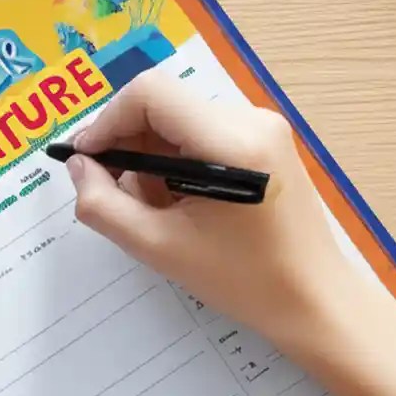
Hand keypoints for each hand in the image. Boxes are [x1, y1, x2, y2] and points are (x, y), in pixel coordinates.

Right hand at [64, 68, 358, 348]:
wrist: (317, 301)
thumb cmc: (245, 281)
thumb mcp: (160, 248)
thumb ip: (103, 205)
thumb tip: (78, 166)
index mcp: (231, 141)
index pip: (150, 93)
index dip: (107, 121)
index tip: (86, 160)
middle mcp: (250, 118)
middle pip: (162, 104)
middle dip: (128, 144)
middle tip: (115, 192)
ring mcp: (262, 126)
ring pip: (178, 118)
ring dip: (151, 155)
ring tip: (154, 207)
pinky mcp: (265, 139)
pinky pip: (201, 130)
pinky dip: (176, 158)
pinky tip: (179, 201)